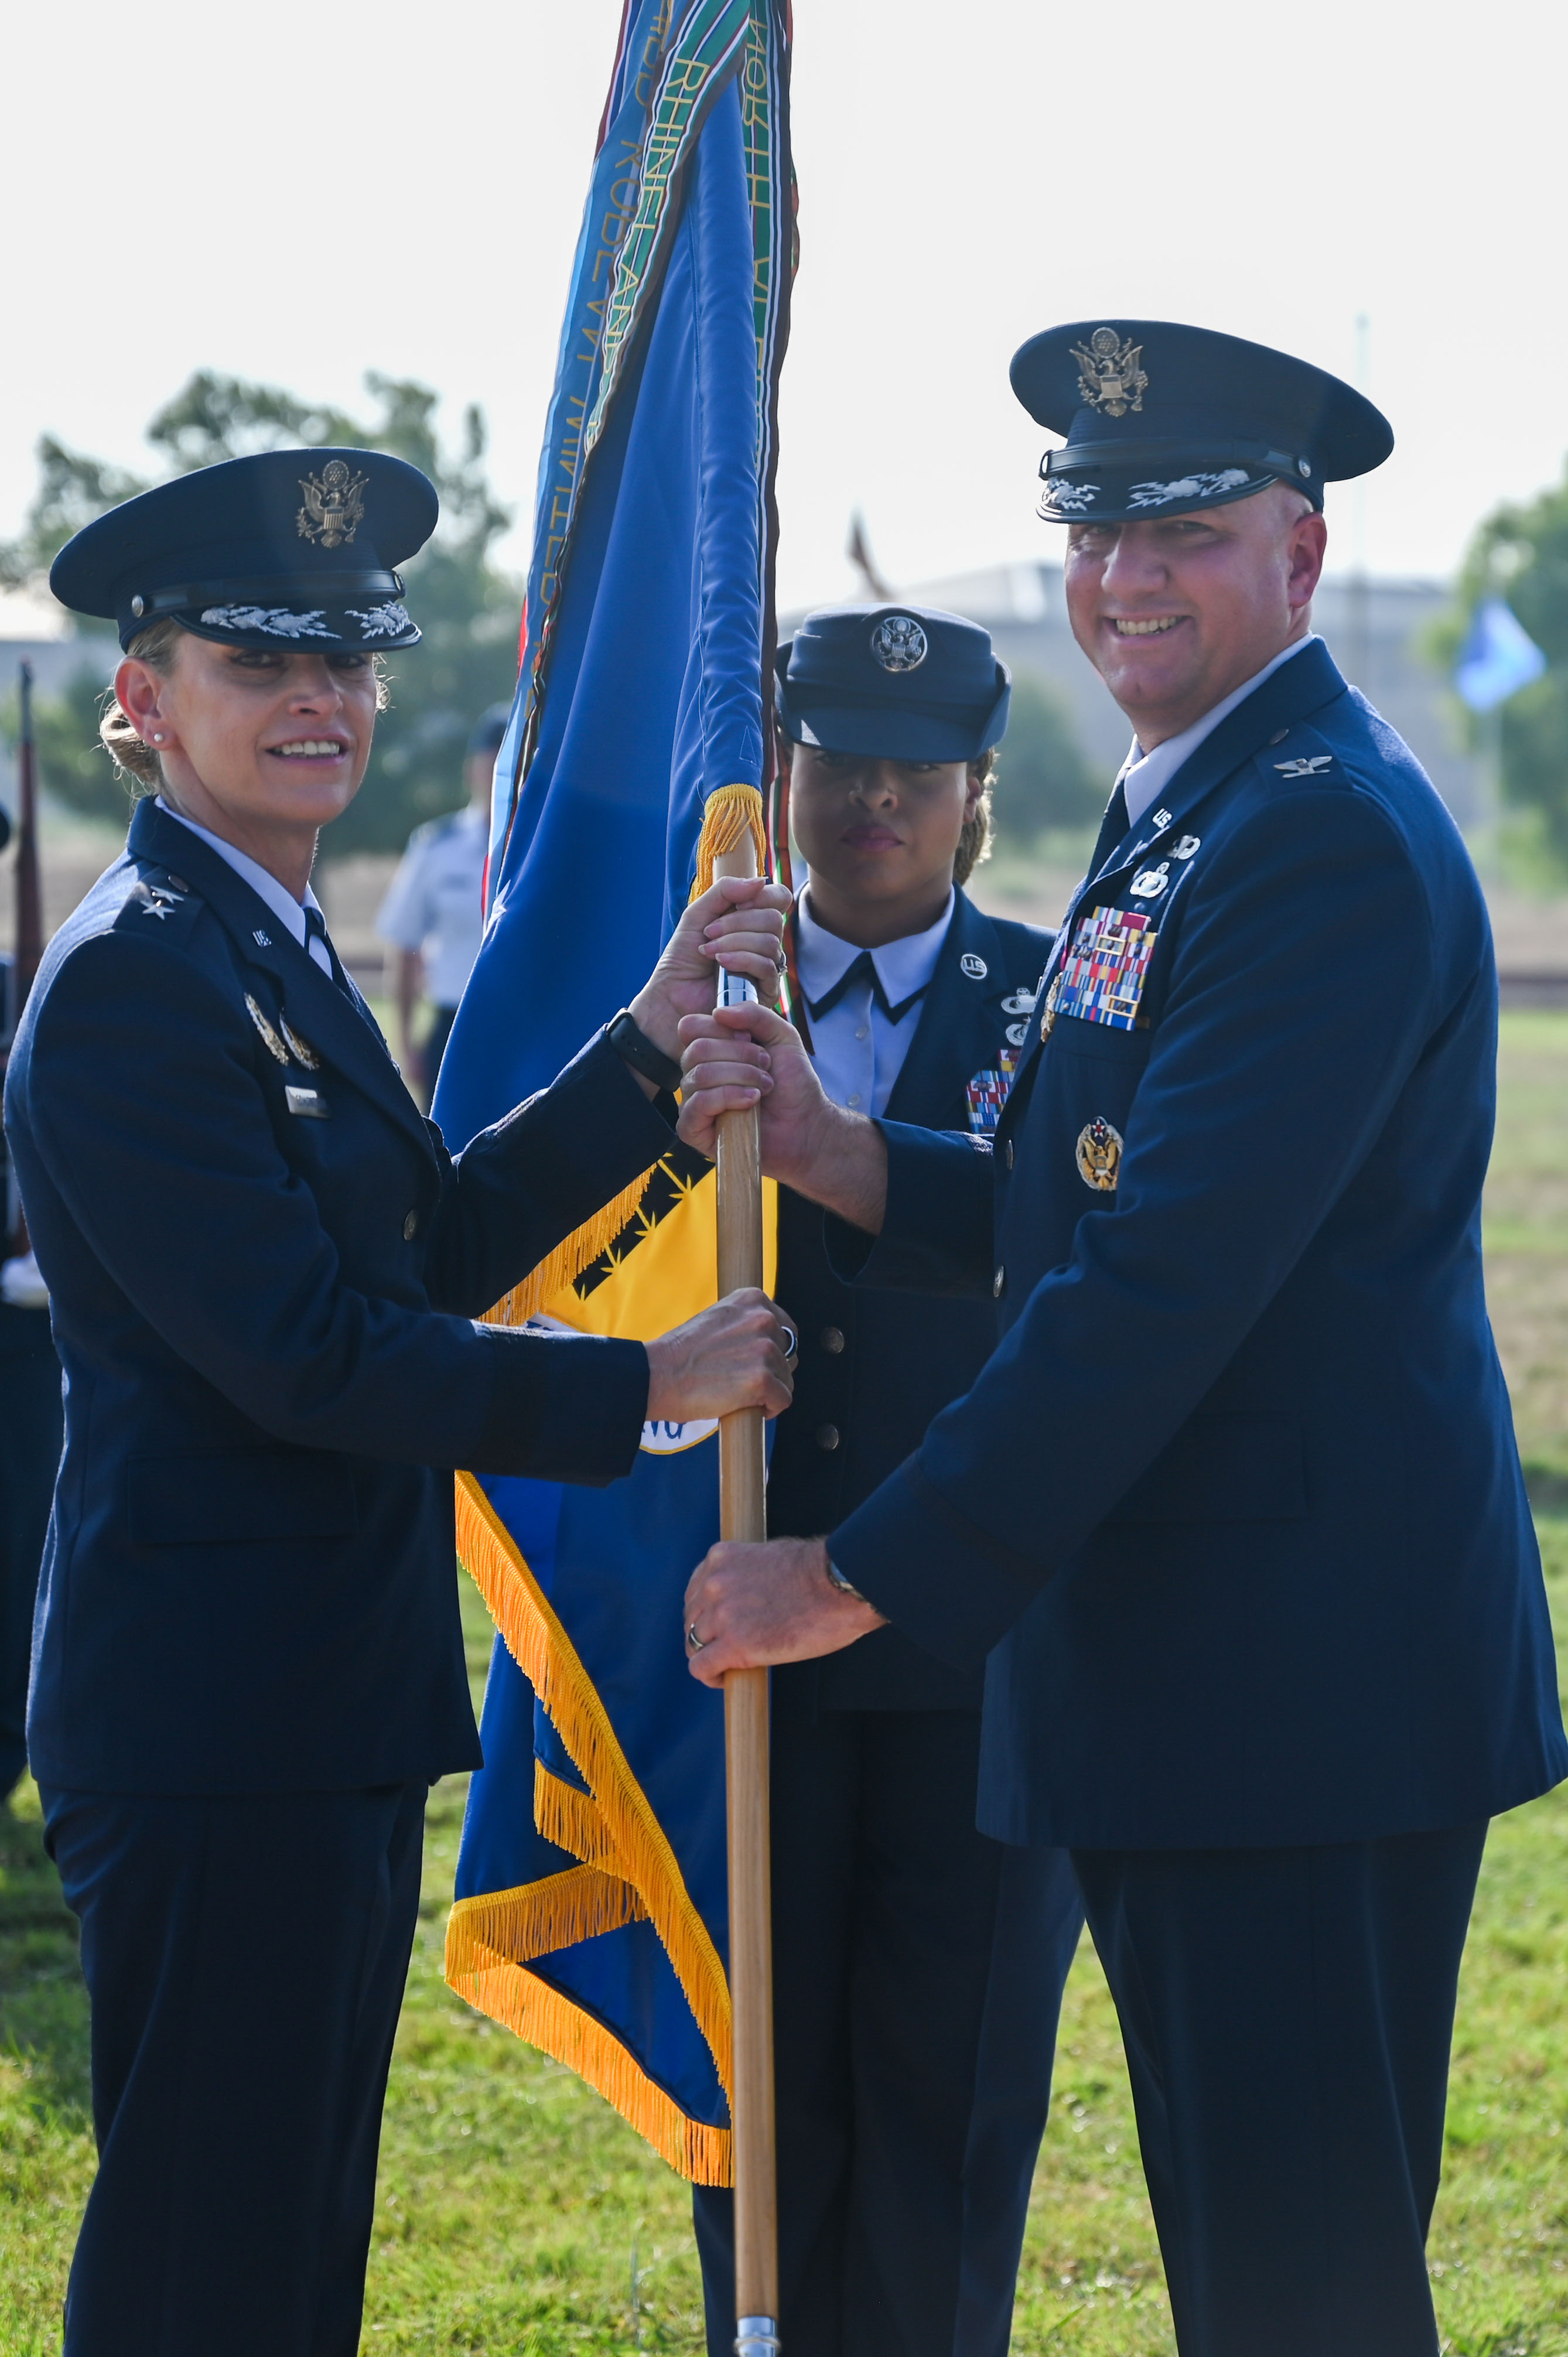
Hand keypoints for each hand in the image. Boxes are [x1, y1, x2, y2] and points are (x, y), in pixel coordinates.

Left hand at [628, 876, 791, 1061]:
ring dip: (734, 942)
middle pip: (774, 918)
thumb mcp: (698, 915)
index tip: (736, 904)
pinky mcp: (766, 991)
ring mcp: (767, 967)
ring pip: (771, 942)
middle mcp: (764, 942)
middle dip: (738, 922)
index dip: (761, 896)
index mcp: (752, 921)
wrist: (671, 996)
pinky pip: (767, 966)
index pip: (778, 898)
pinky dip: (741, 959)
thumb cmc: (683, 958)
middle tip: (709, 933)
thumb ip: (725, 892)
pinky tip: (720, 964)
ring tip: (709, 952)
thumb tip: (761, 881)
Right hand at [645, 1287, 796, 1422]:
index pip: (785, 1328)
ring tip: (738, 1394)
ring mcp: (764, 1349)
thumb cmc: (682, 1354)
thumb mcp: (718, 1320)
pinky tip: (746, 1407)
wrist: (657, 1374)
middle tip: (742, 1381)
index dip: (773, 1350)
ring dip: (768, 1392)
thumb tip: (770, 1344)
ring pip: (786, 1380)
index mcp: (752, 1299)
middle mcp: (763, 1319)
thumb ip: (745, 1324)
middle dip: (772, 1371)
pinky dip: (769, 1409)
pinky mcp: (762, 1379)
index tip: (753, 1363)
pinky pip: (783, 1400)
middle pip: (789, 1354)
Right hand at [676, 1001, 888, 1232]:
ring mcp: (693, 1102)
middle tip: (765, 1068)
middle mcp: (697, 1075)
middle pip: (696, 1049)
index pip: (690, 1027)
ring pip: (699, 1075)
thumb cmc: (793, 1083)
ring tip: (764, 1088)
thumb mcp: (782, 1036)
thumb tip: (719, 1011)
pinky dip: (728, 1098)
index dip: (722, 1030)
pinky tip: (751, 1102)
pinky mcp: (694, 1129)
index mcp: (711, 1051)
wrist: (807, 1124)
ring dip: (740, 1077)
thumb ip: (755, 1014)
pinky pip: (696, 1105)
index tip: (752, 1041)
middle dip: (739, 1056)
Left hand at [682, 1535, 884, 1685]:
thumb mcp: (769, 1556)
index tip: (718, 1626)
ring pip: (694, 1645)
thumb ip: (747, 1572)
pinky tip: (725, 1679)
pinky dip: (710, 1677)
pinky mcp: (735, 1645)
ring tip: (727, 1667)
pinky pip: (701, 1668)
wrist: (839, 1585)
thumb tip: (746, 1594)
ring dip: (710, 1656)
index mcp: (721, 1557)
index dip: (705, 1613)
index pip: (695, 1592)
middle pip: (691, 1619)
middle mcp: (714, 1583)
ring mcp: (722, 1614)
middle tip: (725, 1649)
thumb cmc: (818, 1571)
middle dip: (706, 1635)